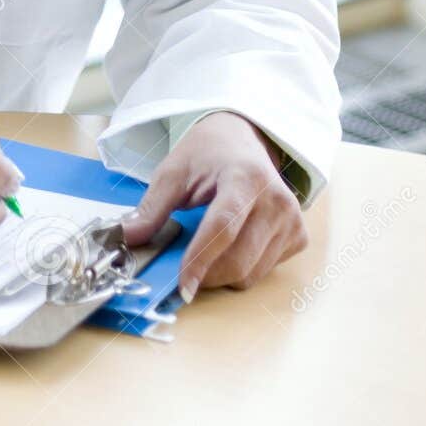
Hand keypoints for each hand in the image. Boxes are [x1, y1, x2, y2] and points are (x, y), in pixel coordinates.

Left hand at [119, 111, 306, 300]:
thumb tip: (126, 238)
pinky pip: (264, 271)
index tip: (182, 286)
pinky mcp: (299, 236)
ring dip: (222, 274)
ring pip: (251, 273)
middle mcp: (277, 200)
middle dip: (206, 274)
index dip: (200, 261)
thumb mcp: (173, 172)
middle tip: (183, 269)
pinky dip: (242, 269)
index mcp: (245, 178)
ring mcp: (292, 220)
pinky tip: (233, 245)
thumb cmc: (207, 154)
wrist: (244, 139)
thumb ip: (152, 207)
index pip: (223, 229)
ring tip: (206, 250)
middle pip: (239, 260)